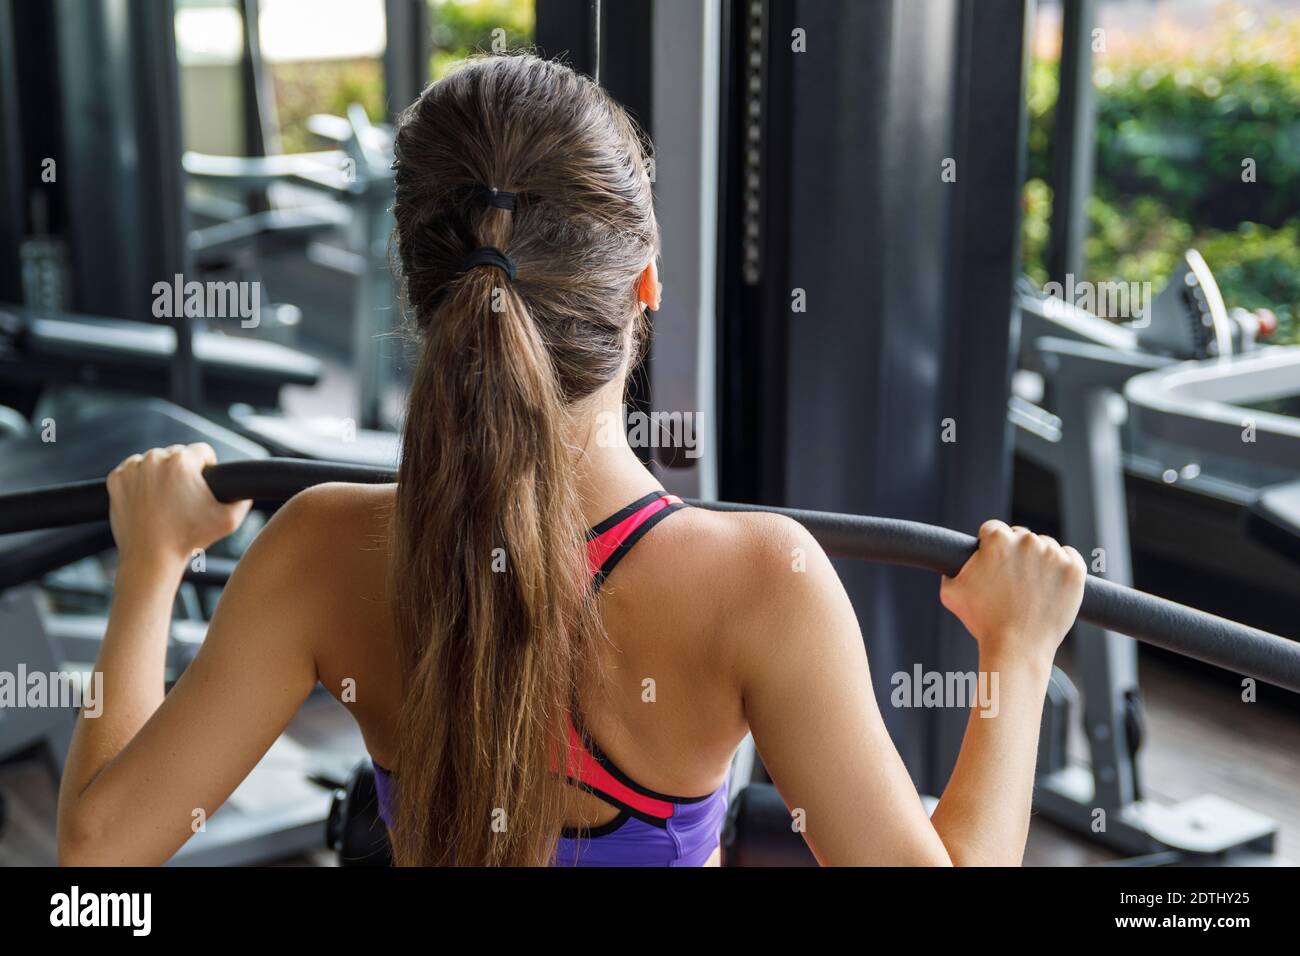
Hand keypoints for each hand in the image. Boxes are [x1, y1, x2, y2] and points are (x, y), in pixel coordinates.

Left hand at [107, 444, 251, 565]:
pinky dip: (140, 482)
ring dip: (161, 475)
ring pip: (154, 462)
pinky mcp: (116, 479)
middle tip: (183, 499)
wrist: (150, 557)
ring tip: (166, 501)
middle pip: (177, 454)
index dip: (207, 469)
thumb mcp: (229, 521)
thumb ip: (244, 500)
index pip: (202, 451)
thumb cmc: (189, 539)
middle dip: (182, 472)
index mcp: (182, 461)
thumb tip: (247, 491)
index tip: (201, 487)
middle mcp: (155, 458)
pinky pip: (134, 471)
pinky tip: (148, 501)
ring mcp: (132, 468)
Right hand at [940, 520, 1086, 667]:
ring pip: (1046, 547)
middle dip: (1016, 553)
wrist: (1017, 648)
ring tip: (1032, 588)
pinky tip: (1052, 583)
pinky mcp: (1074, 570)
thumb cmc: (982, 621)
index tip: (993, 562)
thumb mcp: (951, 592)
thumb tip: (952, 563)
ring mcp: (1053, 555)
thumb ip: (950, 570)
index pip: (993, 529)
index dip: (989, 545)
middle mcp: (1026, 541)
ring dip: (1040, 560)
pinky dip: (1063, 567)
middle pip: (1020, 536)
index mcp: (997, 539)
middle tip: (1012, 580)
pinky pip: (1071, 556)